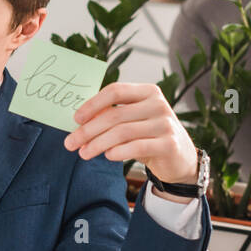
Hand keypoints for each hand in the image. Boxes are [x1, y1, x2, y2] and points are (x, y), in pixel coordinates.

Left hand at [64, 81, 197, 203]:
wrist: (180, 158)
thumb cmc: (148, 136)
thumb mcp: (131, 121)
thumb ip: (111, 116)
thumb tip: (79, 121)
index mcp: (147, 92)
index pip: (115, 91)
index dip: (92, 104)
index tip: (75, 119)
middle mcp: (158, 104)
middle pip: (115, 115)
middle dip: (88, 130)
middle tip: (70, 143)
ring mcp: (165, 123)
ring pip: (122, 133)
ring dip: (97, 144)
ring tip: (83, 153)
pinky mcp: (169, 144)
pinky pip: (136, 147)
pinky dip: (118, 152)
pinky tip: (107, 156)